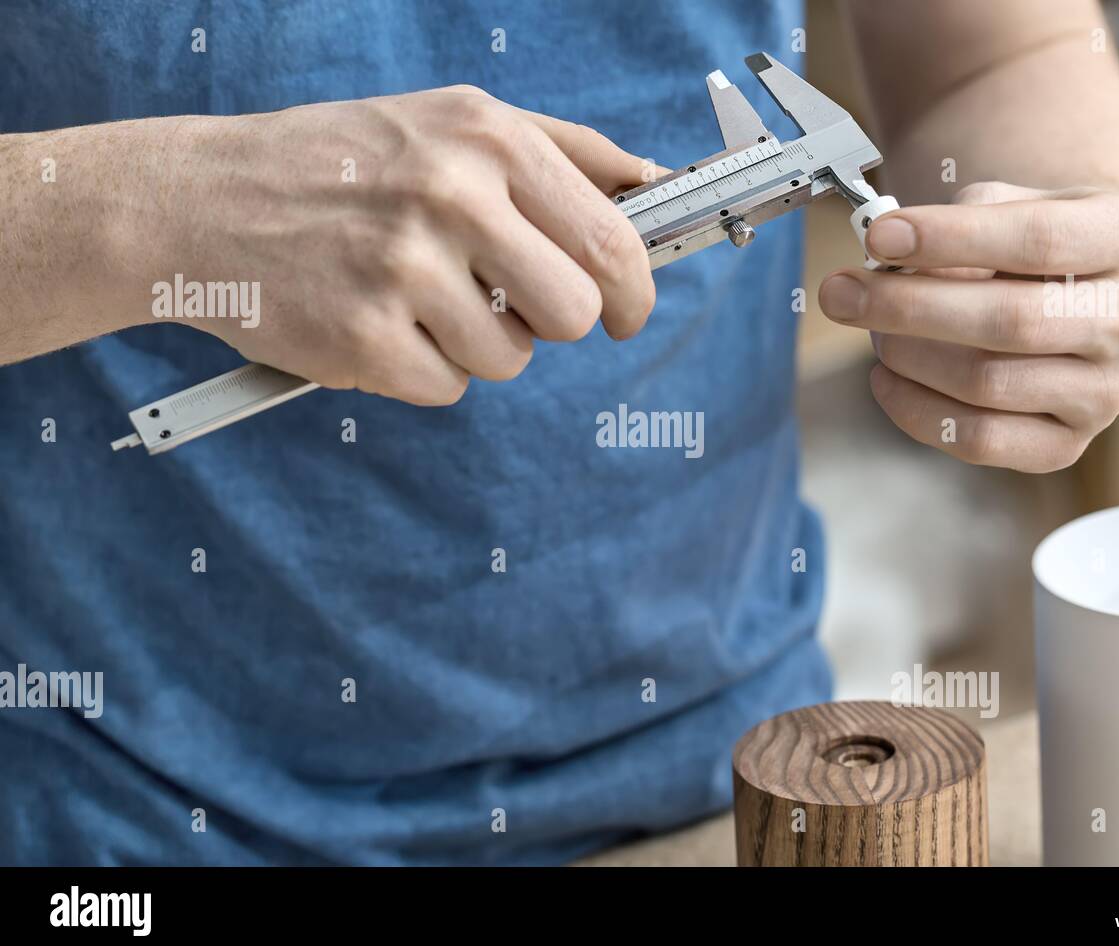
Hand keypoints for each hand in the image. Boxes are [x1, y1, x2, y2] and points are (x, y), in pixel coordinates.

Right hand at [143, 86, 656, 404]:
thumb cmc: (342, 161)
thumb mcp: (453, 121)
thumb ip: (563, 150)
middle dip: (550, 322)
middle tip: (506, 305)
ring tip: (416, 297)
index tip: (626, 312)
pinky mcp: (364, 339)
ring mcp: (403, 269)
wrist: (200, 201)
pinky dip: (421, 369)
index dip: (634, 291)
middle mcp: (449, 195)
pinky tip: (378, 322)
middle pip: (572, 312)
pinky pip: (447, 388)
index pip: (610, 238)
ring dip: (476, 344)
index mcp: (485, 136)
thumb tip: (655, 186)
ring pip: (510, 358)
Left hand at [818, 181, 1118, 471]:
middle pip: (1010, 322)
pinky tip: (886, 377)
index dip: (949, 239)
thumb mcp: (1013, 201)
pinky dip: (916, 411)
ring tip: (869, 329)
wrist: (1080, 290)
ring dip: (908, 356)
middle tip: (841, 293)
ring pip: (988, 384)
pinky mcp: (1068, 443)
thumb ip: (962, 219)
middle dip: (909, 306)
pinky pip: (980, 441)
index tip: (879, 236)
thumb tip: (891, 254)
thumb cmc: (1035, 242)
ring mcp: (1106, 391)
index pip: (1037, 241)